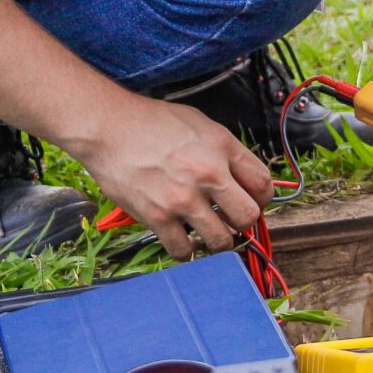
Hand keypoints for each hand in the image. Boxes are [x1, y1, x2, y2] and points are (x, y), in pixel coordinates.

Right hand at [77, 97, 272, 258]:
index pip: (264, 184)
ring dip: (216, 240)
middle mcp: (209, 174)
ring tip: (206, 232)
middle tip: (230, 220)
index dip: (262, 198)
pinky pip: (183, 250)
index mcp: (223, 147)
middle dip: (243, 222)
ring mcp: (184, 199)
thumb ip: (224, 150)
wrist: (108, 127)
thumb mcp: (200, 123)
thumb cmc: (150, 122)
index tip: (252, 202)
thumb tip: (242, 177)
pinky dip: (184, 249)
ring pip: (221, 241)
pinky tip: (180, 237)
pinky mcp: (159, 217)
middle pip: (249, 217)